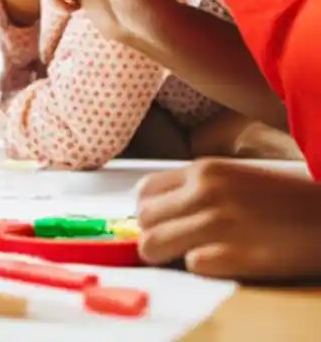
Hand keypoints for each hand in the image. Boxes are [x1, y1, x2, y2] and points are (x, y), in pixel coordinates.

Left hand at [137, 159, 320, 278]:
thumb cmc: (296, 196)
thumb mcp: (242, 174)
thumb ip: (202, 186)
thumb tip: (167, 210)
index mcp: (206, 169)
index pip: (144, 191)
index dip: (151, 211)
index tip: (164, 223)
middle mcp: (205, 192)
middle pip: (143, 219)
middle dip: (154, 235)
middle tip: (177, 245)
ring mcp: (218, 223)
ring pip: (153, 245)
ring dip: (168, 255)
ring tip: (193, 255)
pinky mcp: (233, 255)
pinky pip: (191, 265)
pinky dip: (203, 268)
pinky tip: (226, 262)